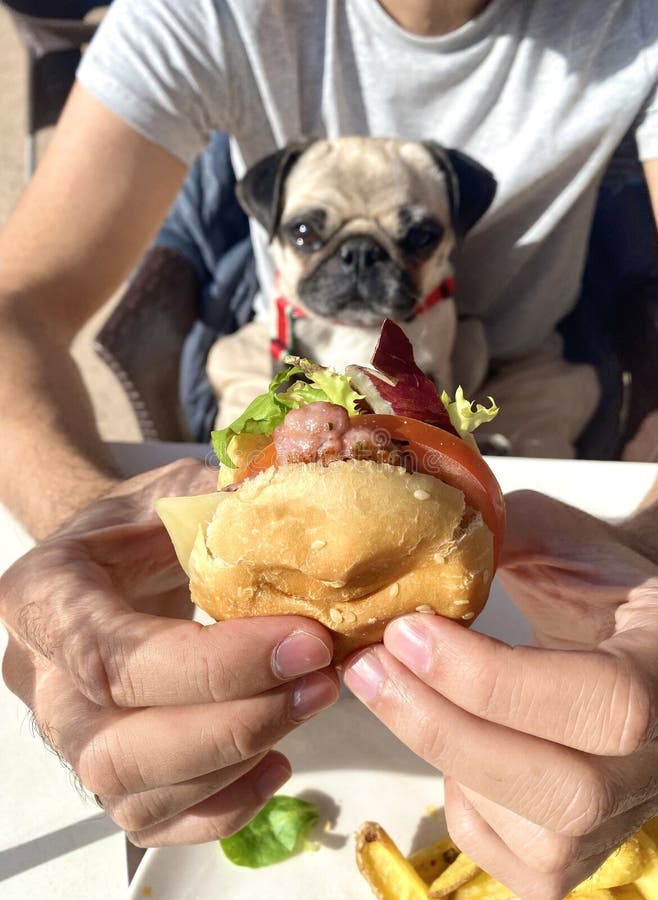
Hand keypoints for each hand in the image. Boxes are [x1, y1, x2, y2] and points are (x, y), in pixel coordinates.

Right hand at [1, 459, 337, 845]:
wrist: (108, 558)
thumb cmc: (139, 522)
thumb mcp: (173, 490)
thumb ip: (222, 502)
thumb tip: (305, 518)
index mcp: (44, 599)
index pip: (114, 658)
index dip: (215, 666)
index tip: (304, 641)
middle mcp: (41, 680)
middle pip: (118, 746)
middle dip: (233, 725)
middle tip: (319, 680)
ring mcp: (69, 736)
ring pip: (135, 795)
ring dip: (237, 761)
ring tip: (312, 703)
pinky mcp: (108, 772)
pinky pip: (153, 821)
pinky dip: (223, 806)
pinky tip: (279, 761)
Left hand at [343, 490, 657, 898]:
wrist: (634, 629)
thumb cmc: (594, 577)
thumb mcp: (559, 537)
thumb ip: (502, 537)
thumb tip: (411, 546)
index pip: (606, 703)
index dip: (496, 679)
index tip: (407, 632)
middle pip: (569, 793)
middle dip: (447, 729)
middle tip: (370, 667)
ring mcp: (629, 815)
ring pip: (545, 841)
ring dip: (448, 763)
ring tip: (395, 691)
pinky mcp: (587, 849)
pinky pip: (521, 863)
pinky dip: (465, 807)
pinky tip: (445, 740)